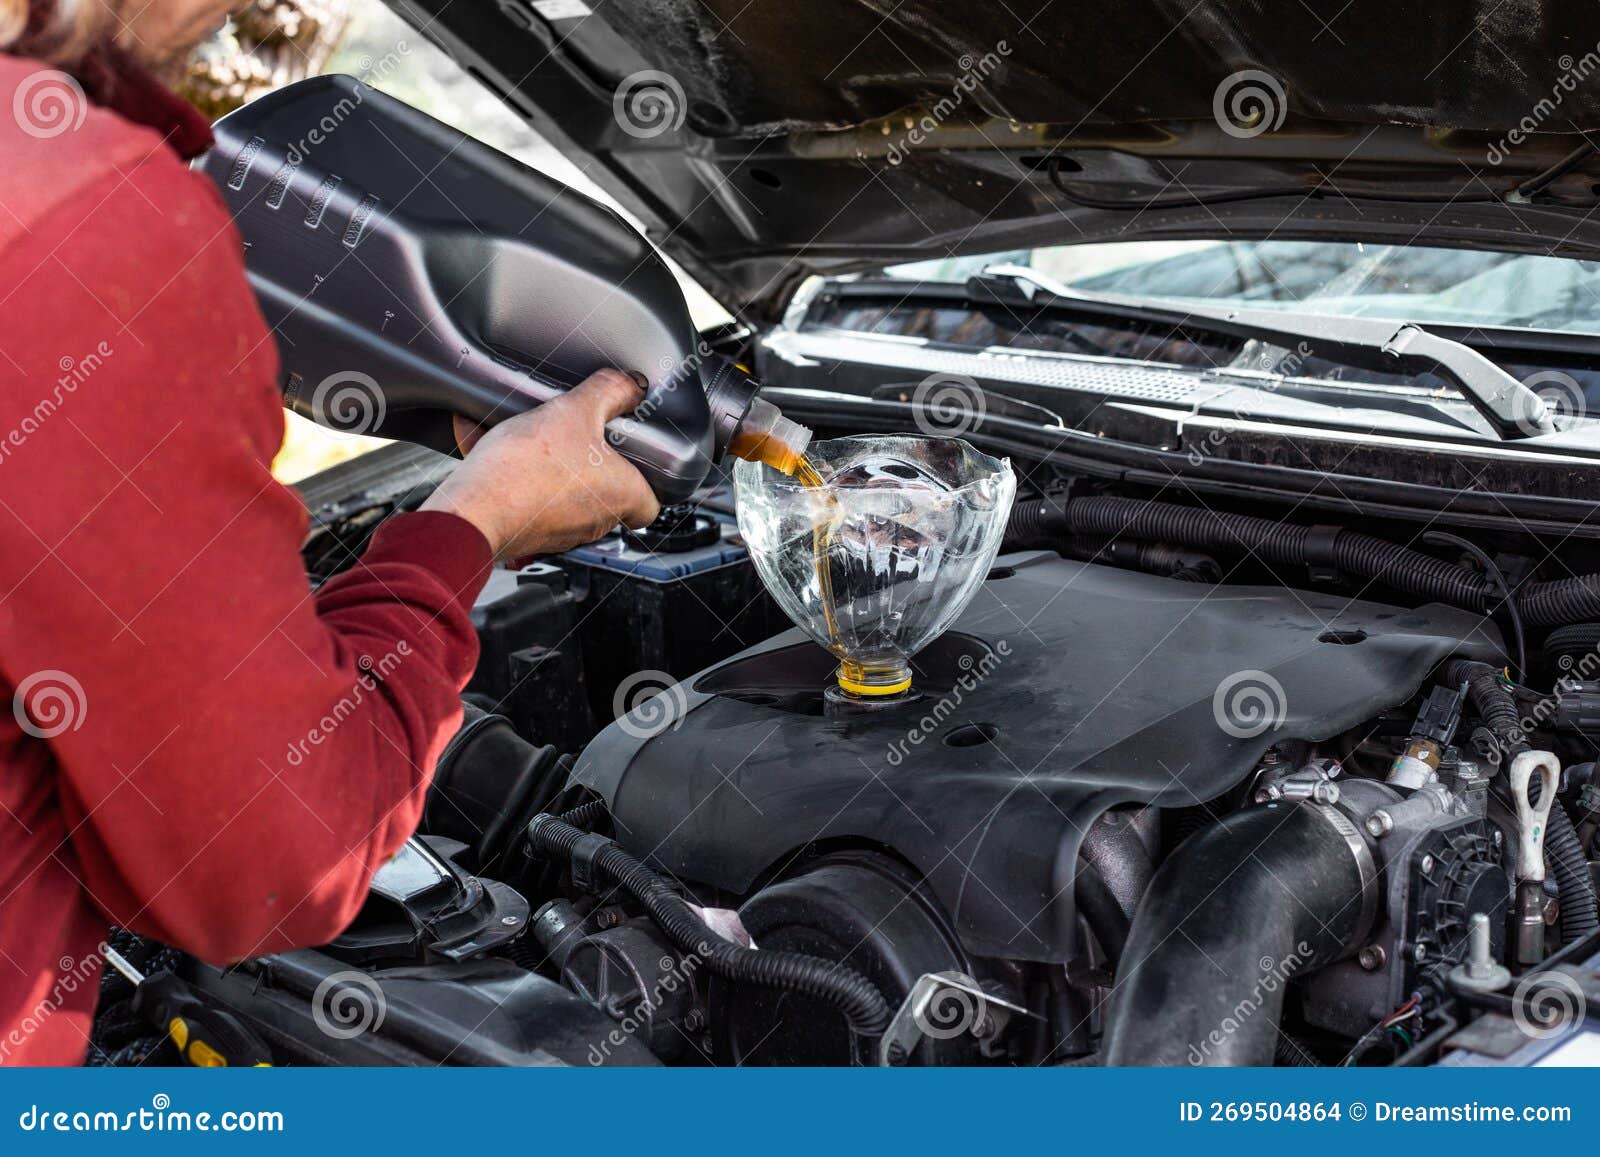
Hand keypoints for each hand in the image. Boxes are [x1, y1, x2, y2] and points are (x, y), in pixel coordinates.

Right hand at [422, 369, 659, 558]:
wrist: (473, 510)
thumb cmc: (527, 473)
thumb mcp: (574, 411)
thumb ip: (608, 392)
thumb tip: (630, 383)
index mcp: (620, 496)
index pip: (651, 503)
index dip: (644, 479)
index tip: (632, 454)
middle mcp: (594, 521)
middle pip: (603, 487)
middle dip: (587, 456)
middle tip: (575, 430)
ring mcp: (559, 529)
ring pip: (559, 486)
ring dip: (543, 457)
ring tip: (526, 427)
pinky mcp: (524, 529)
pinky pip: (522, 491)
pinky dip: (508, 466)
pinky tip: (484, 435)